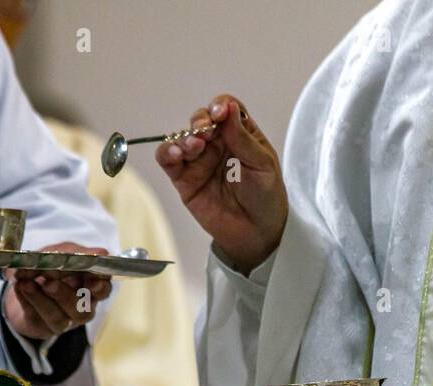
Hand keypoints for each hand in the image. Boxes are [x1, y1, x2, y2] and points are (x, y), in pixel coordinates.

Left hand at [3, 242, 112, 339]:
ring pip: (58, 318)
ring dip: (41, 300)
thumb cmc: (52, 265)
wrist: (24, 279)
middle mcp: (82, 307)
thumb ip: (78, 253)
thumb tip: (101, 253)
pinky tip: (20, 287)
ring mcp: (64, 321)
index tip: (91, 281)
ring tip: (26, 284)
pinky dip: (26, 301)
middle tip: (49, 282)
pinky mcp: (43, 328)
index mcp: (91, 287)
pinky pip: (37, 319)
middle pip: (81, 308)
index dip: (99, 287)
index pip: (103, 290)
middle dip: (64, 295)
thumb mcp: (64, 252)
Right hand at [156, 94, 287, 274]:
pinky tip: (174, 153)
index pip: (226, 108)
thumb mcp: (263, 164)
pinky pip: (168, 160)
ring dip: (184, 136)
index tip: (220, 114)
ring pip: (182, 136)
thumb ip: (243, 138)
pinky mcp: (184, 179)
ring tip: (194, 146)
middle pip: (201, 119)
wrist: (257, 233)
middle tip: (205, 132)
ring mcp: (199, 160)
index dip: (220, 106)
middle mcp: (218, 144)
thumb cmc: (266, 197)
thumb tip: (229, 108)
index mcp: (240, 134)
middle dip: (200, 120)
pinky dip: (166, 152)